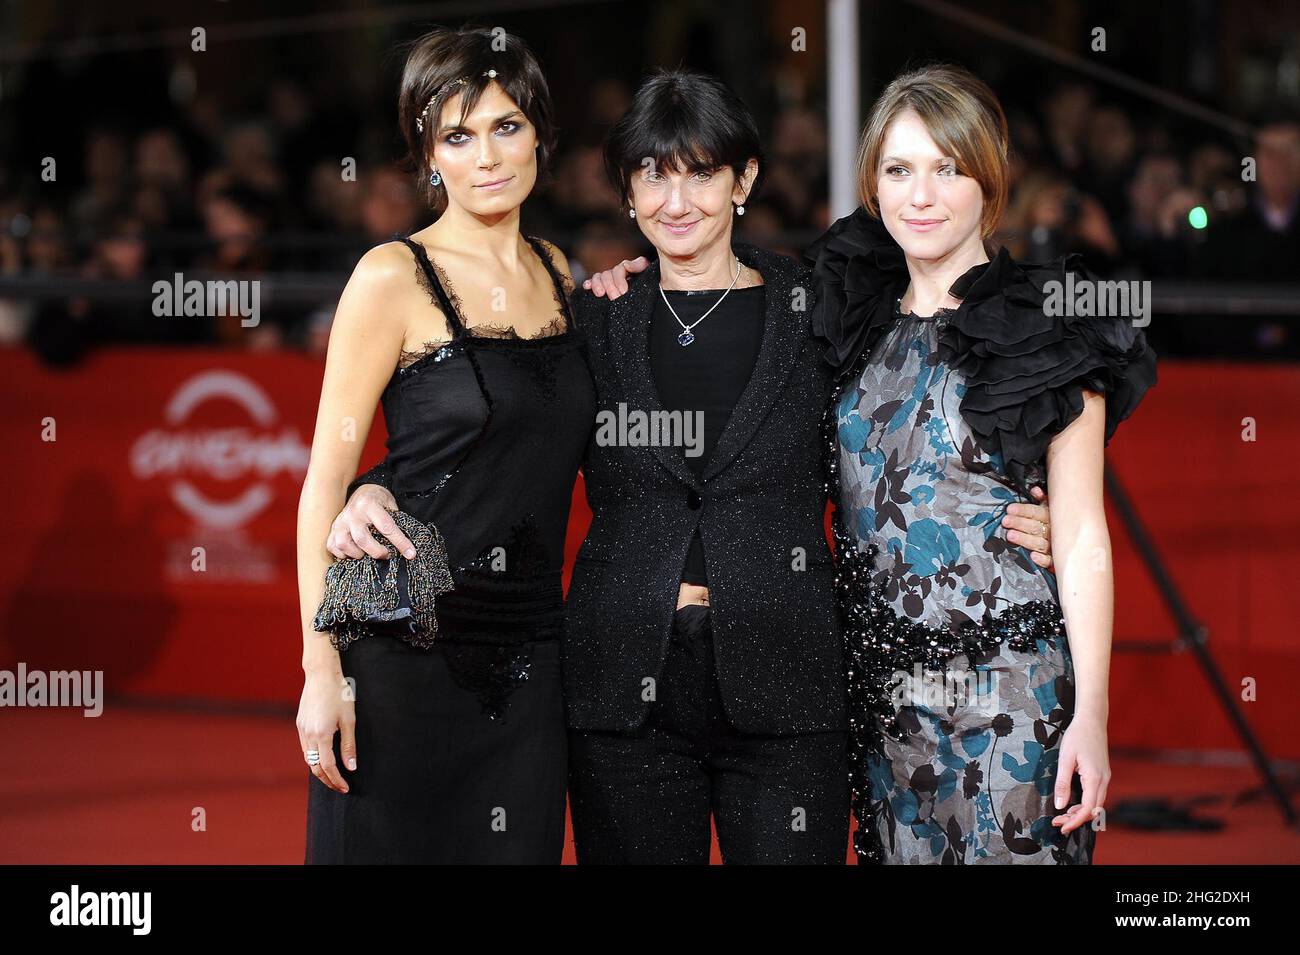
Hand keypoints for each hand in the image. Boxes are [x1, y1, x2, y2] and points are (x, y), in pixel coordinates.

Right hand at [297, 667, 355, 793]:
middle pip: (315, 767)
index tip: (346, 787)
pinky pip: (305, 748)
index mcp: (321, 735)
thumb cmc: (339, 694)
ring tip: (333, 776)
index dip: (336, 780)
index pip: (327, 766)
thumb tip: (351, 767)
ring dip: (319, 770)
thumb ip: (349, 745)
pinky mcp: (300, 724)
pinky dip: (313, 758)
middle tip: (340, 787)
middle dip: (327, 780)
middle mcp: (308, 735)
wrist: (321, 674)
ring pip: (308, 758)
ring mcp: (301, 729)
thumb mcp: (349, 720)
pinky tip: (323, 758)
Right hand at [326, 483, 409, 559]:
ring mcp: (340, 521)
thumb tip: (407, 546)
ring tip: (367, 553)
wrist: (363, 491)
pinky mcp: (333, 528)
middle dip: (377, 552)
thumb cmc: (379, 500)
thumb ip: (396, 522)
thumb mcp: (391, 505)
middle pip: (362, 539)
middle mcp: (352, 513)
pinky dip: (342, 554)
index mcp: (369, 504)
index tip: (410, 554)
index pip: (386, 527)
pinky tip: (353, 552)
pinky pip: (332, 546)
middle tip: (386, 554)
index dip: (400, 542)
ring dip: (357, 554)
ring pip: (344, 544)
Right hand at [581, 256, 648, 299]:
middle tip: (615, 298)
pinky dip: (589, 283)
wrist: (642, 315)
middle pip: (610, 273)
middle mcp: (621, 274)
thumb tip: (626, 264)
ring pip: (600, 276)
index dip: (620, 278)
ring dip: (598, 284)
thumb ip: (640, 266)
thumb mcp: (648, 282)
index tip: (623, 292)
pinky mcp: (603, 289)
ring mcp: (612, 281)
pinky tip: (587, 287)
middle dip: (611, 286)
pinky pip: (593, 282)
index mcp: (633, 271)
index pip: (623, 266)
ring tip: (600, 294)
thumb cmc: (647, 296)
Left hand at [1003, 485, 1053, 568]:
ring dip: (1025, 539)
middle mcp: (1052, 531)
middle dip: (1019, 523)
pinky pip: (1049, 561)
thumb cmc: (1058, 522)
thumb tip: (1035, 490)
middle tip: (1006, 521)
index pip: (1036, 512)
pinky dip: (1042, 559)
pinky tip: (1033, 556)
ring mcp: (1054, 546)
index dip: (1023, 510)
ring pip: (1039, 543)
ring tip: (1011, 535)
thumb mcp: (1052, 508)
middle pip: (1035, 527)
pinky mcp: (1055, 560)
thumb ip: (1043, 499)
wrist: (1080, 541)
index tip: (1009, 509)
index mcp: (1050, 517)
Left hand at [1052, 714, 1109, 835]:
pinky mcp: (1102, 774)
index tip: (1062, 827)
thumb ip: (1062, 783)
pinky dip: (1085, 803)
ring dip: (1081, 812)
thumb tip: (1060, 805)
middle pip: (1093, 810)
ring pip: (1096, 804)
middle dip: (1076, 819)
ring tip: (1062, 815)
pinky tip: (1073, 803)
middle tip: (1058, 822)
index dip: (1075, 821)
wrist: (1092, 720)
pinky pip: (1096, 795)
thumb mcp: (1065, 758)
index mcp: (1095, 778)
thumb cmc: (1077, 736)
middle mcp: (1104, 780)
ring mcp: (1105, 777)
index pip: (1087, 810)